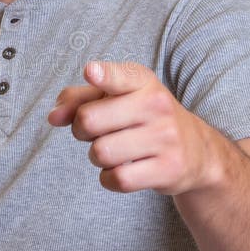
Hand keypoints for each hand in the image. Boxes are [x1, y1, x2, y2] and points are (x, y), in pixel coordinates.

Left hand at [48, 61, 217, 195]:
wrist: (196, 150)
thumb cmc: (143, 118)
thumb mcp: (117, 98)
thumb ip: (79, 99)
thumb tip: (53, 117)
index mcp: (142, 81)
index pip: (120, 76)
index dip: (103, 76)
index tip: (91, 72)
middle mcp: (157, 105)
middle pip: (89, 120)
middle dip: (81, 130)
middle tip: (94, 132)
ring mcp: (165, 138)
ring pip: (100, 152)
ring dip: (96, 156)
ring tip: (113, 150)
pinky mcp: (168, 169)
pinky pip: (117, 179)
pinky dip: (109, 178)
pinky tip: (122, 170)